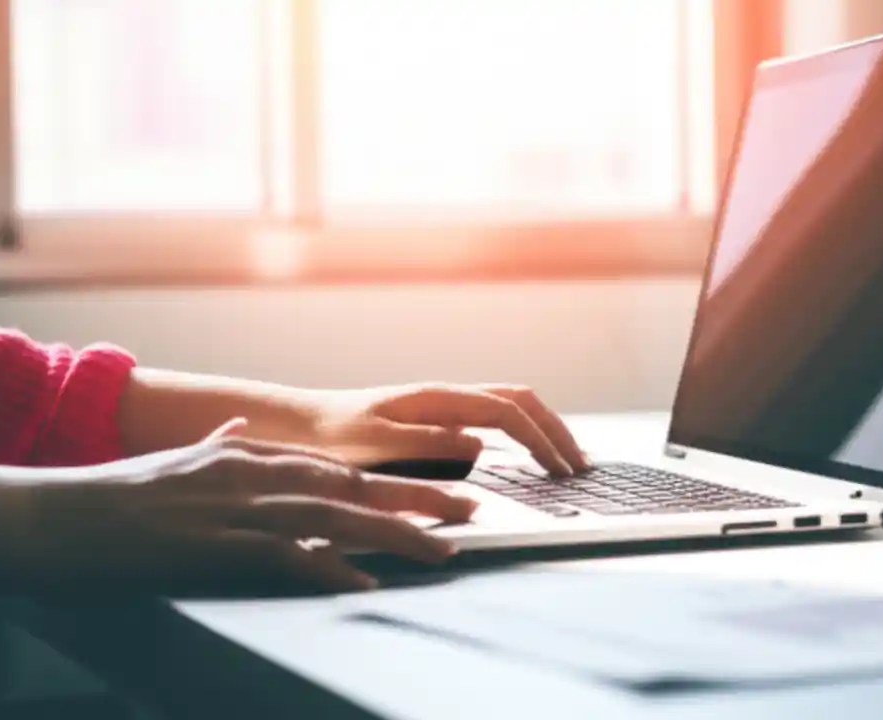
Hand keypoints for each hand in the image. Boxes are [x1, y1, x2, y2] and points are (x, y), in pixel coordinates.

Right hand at [0, 429, 476, 592]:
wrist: (58, 516)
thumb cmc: (116, 496)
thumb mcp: (180, 458)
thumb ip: (222, 442)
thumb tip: (244, 425)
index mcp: (249, 457)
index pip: (336, 467)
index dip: (392, 477)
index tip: (435, 486)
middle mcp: (254, 476)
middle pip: (353, 487)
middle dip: (417, 498)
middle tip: (468, 511)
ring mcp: (237, 510)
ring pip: (336, 519)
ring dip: (395, 535)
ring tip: (442, 550)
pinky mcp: (216, 546)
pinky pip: (287, 558)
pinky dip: (329, 570)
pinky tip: (363, 584)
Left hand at [301, 383, 588, 476]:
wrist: (299, 424)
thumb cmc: (330, 437)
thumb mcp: (374, 444)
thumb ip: (427, 443)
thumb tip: (481, 444)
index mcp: (438, 399)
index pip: (507, 412)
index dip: (541, 440)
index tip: (561, 471)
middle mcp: (447, 397)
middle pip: (521, 400)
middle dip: (557, 430)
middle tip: (582, 466)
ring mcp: (445, 406)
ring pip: (511, 405)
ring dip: (544, 428)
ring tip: (569, 460)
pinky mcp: (440, 420)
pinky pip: (495, 419)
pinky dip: (523, 433)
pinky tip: (530, 456)